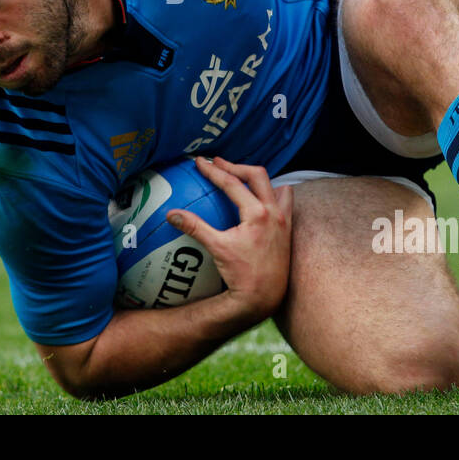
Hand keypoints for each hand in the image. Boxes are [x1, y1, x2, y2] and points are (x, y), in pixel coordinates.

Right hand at [168, 157, 292, 320]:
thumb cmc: (242, 275)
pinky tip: (263, 202)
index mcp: (258, 213)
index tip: (200, 162)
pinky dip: (273, 196)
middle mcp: (274, 213)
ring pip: (276, 187)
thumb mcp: (217, 248)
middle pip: (257, 176)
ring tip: (243, 178)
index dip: (214, 171)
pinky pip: (285, 204)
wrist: (265, 297)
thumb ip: (195, 227)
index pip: (233, 184)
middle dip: (237, 166)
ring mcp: (284, 221)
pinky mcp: (287, 232)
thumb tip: (171, 214)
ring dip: (259, 180)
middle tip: (219, 163)